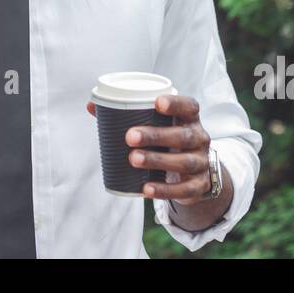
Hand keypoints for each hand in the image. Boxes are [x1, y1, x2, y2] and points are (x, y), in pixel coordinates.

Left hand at [85, 94, 211, 202]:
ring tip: (133, 159)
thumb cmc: (168, 141)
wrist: (197, 172)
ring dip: (157, 160)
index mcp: (190, 119)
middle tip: (130, 137)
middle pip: (183, 135)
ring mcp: (202, 163)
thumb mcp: (158, 126)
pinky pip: (184, 189)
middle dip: (156, 135)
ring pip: (184, 162)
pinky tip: (146, 188)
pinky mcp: (199, 186)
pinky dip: (165, 190)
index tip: (157, 103)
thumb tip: (92, 106)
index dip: (176, 104)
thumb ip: (127, 115)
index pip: (189, 106)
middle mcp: (200, 139)